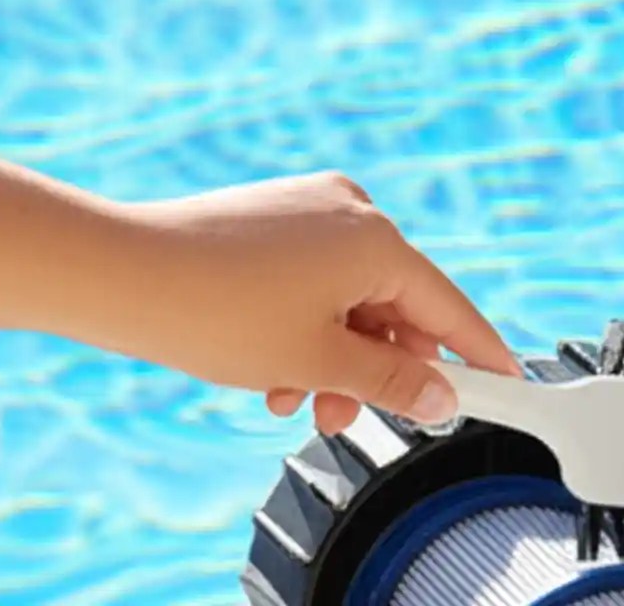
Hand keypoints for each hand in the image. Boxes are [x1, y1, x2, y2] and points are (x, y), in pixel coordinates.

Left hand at [107, 172, 519, 434]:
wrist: (118, 272)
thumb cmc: (213, 310)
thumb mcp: (317, 362)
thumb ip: (391, 382)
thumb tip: (441, 396)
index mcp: (376, 240)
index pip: (449, 308)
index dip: (478, 355)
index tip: (505, 383)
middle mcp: (352, 211)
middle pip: (398, 305)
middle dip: (378, 368)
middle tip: (348, 416)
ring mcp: (311, 207)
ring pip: (353, 297)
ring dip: (337, 354)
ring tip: (294, 396)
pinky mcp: (277, 214)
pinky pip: (318, 277)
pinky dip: (309, 324)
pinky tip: (273, 363)